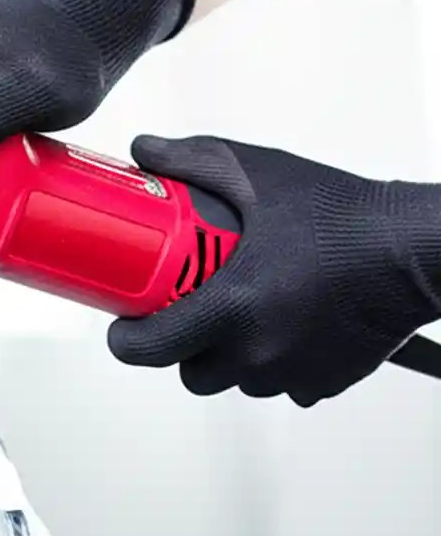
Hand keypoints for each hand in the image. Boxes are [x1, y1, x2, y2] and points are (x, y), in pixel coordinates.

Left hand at [108, 135, 440, 406]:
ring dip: (229, 356)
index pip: (148, 350)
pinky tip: (285, 325)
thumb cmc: (341, 212)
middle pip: (190, 371)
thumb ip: (190, 161)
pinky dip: (278, 364)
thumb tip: (144, 150)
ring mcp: (292, 372)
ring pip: (236, 381)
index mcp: (230, 306)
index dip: (126, 340)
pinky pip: (284, 385)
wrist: (419, 248)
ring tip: (241, 312)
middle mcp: (257, 350)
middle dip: (182, 345)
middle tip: (188, 309)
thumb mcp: (256, 174)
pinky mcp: (326, 381)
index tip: (124, 325)